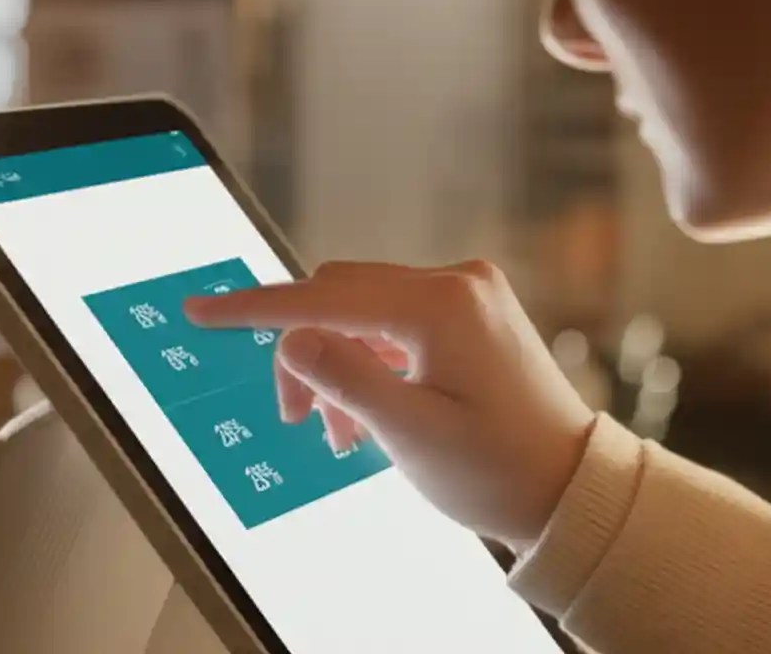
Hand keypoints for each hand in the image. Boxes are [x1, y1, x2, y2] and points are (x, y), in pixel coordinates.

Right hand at [185, 260, 596, 545]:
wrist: (571, 487)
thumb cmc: (498, 470)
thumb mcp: (410, 434)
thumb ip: (345, 378)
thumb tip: (291, 338)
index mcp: (442, 305)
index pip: (324, 297)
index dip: (256, 309)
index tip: (199, 312)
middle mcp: (457, 282)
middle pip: (340, 298)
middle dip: (304, 354)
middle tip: (295, 420)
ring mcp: (468, 293)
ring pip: (363, 312)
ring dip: (338, 364)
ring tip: (341, 436)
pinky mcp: (472, 311)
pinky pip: (395, 322)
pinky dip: (370, 362)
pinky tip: (369, 414)